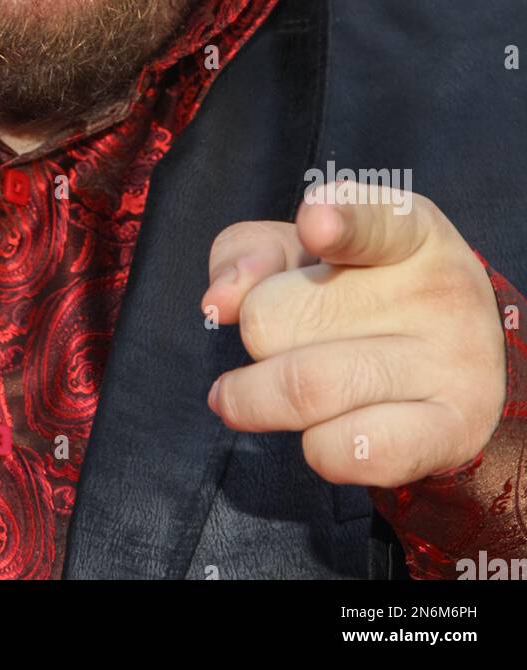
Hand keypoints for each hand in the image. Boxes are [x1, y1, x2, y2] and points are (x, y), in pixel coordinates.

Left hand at [201, 181, 507, 486]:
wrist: (452, 363)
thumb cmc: (355, 290)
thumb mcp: (300, 250)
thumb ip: (248, 253)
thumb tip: (219, 302)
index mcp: (408, 228)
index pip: (371, 221)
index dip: (339, 222)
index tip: (315, 224)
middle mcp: (440, 288)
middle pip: (275, 317)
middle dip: (258, 335)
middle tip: (287, 337)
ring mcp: (455, 362)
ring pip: (304, 390)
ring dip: (258, 400)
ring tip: (261, 394)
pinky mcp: (455, 431)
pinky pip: (347, 452)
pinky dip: (316, 449)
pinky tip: (325, 432)